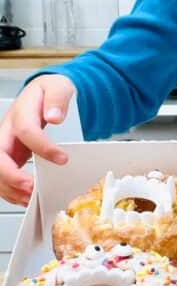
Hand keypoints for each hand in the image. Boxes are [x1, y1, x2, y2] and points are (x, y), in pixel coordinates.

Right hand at [0, 75, 75, 204]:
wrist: (42, 94)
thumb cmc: (48, 93)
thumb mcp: (58, 87)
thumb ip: (57, 99)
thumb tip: (55, 116)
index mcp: (20, 113)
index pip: (26, 130)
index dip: (42, 147)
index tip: (62, 158)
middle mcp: (7, 131)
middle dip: (12, 175)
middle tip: (31, 188)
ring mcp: (5, 146)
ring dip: (10, 188)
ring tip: (30, 198)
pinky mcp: (8, 158)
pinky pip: (2, 177)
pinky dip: (11, 191)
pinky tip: (25, 198)